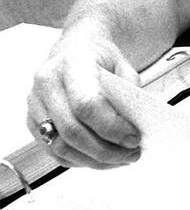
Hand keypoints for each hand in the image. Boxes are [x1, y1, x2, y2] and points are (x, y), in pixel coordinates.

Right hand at [27, 33, 142, 169]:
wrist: (76, 48)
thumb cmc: (101, 58)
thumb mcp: (124, 67)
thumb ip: (130, 96)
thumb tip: (138, 129)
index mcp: (72, 64)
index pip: (87, 104)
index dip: (112, 128)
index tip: (134, 138)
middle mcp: (47, 82)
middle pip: (72, 131)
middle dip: (106, 150)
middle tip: (132, 154)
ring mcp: (35, 103)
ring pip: (60, 146)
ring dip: (94, 160)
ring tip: (120, 159)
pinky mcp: (32, 121)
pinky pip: (53, 151)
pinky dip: (80, 161)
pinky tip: (101, 159)